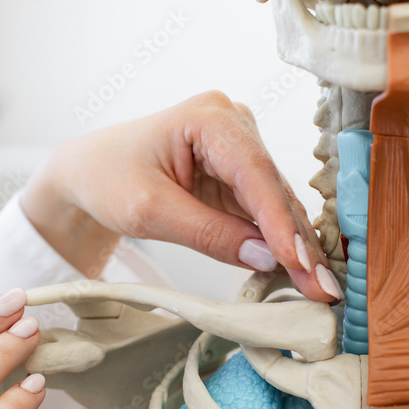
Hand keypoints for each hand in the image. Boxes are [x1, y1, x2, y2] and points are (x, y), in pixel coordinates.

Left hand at [22, 91, 340, 301]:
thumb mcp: (148, 211)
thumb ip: (208, 233)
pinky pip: (265, 214)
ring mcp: (240, 149)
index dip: (279, 223)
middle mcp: (233, 125)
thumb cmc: (106, 178)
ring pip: (276, 205)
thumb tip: (265, 258)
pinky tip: (300, 275)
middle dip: (297, 243)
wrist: (86, 174)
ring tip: (318, 290)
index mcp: (208, 118)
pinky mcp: (239, 176)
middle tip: (322, 290)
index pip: (254, 173)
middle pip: (274, 190)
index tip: (298, 263)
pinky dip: (279, 245)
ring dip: (296, 249)